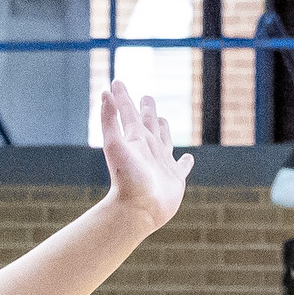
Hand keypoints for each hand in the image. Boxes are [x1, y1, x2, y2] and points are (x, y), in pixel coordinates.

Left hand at [98, 79, 192, 230]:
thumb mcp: (115, 145)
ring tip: (163, 121)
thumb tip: (105, 92)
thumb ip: (110, 119)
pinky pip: (182, 167)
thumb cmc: (126, 180)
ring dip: (164, 130)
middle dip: (147, 109)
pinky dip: (185, 162)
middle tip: (146, 97)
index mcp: (135, 139)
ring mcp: (162, 164)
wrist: (137, 211)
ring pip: (165, 141)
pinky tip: (187, 159)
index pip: (127, 112)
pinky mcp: (175, 179)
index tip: (116, 83)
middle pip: (149, 123)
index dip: (122, 97)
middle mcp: (148, 149)